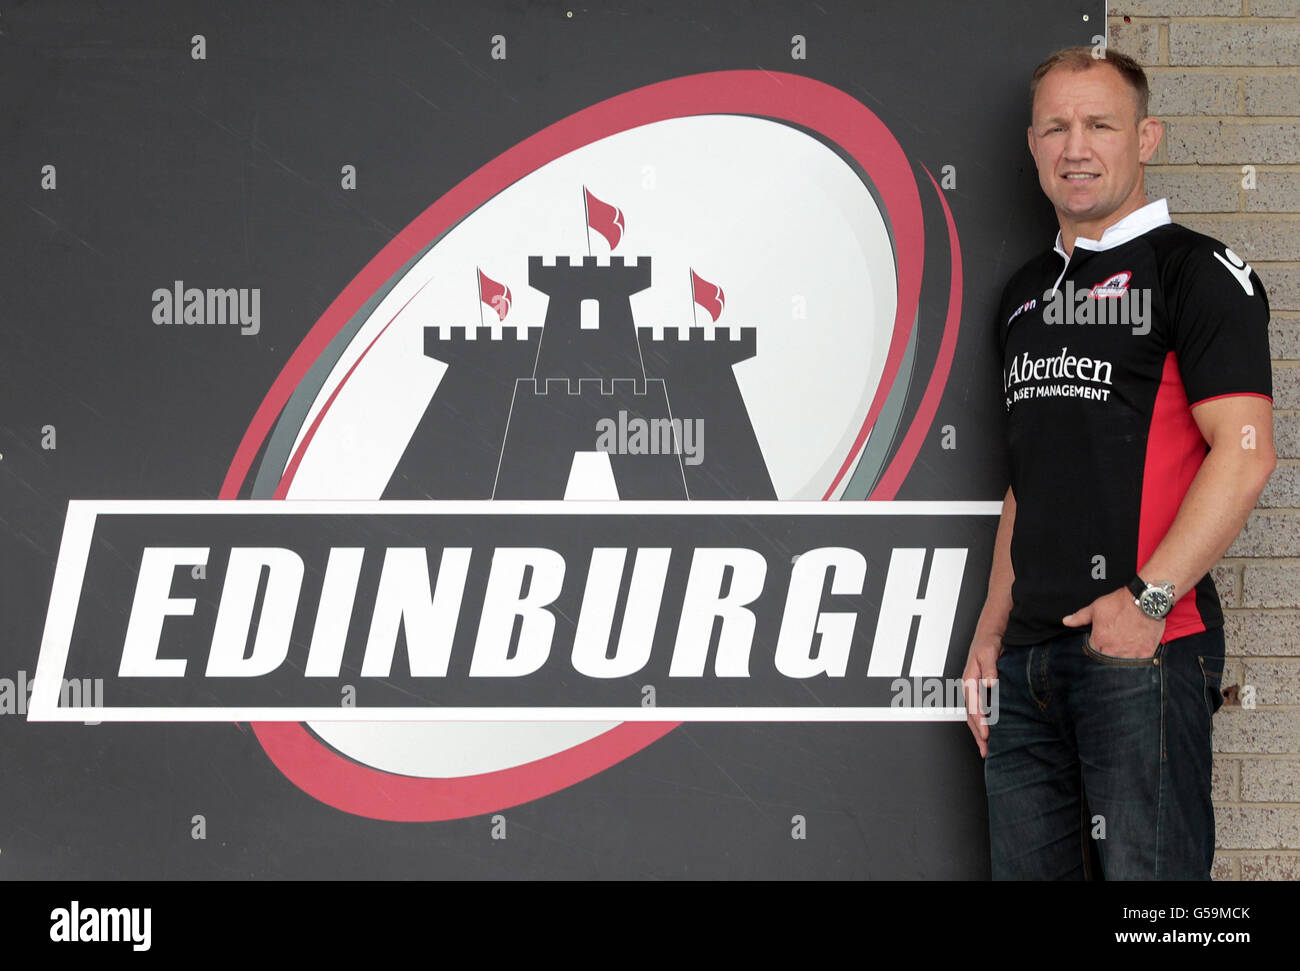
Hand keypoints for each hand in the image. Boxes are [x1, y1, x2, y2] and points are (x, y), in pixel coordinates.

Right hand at [962, 629, 1001, 757]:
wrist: (988, 633)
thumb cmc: (988, 642)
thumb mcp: (989, 652)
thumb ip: (989, 668)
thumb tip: (988, 683)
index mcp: (969, 680)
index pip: (974, 707)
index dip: (980, 722)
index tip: (988, 735)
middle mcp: (969, 687)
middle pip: (971, 716)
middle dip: (978, 735)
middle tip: (986, 751)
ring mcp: (973, 690)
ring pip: (973, 716)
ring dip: (979, 732)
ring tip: (986, 749)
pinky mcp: (980, 691)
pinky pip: (979, 711)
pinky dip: (982, 724)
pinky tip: (989, 733)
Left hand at [1062, 587, 1164, 658]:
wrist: (1145, 600)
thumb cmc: (1120, 603)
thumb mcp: (1096, 607)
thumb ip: (1080, 617)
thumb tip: (1066, 621)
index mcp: (1100, 640)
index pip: (1092, 654)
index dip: (1094, 650)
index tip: (1098, 646)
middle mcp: (1114, 650)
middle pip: (1107, 662)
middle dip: (1107, 657)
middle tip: (1111, 650)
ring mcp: (1131, 653)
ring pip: (1122, 666)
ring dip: (1121, 661)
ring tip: (1123, 654)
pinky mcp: (1146, 652)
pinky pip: (1139, 664)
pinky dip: (1137, 662)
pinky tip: (1136, 656)